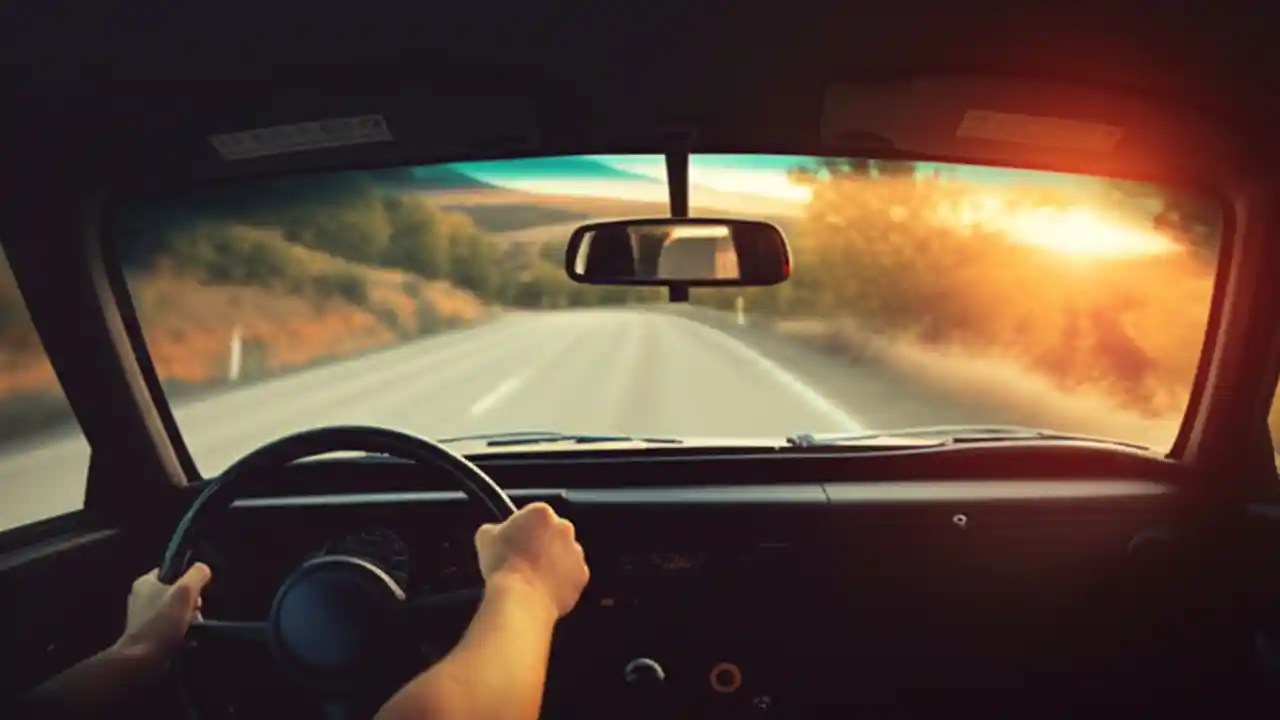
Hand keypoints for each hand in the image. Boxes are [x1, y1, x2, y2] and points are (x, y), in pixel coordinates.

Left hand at [113, 564, 211, 666]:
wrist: (143, 659)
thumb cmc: (162, 622)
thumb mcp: (185, 591)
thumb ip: (197, 574)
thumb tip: (204, 569)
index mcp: (145, 582)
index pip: (171, 571)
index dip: (187, 579)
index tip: (196, 591)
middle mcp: (141, 597)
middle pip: (176, 593)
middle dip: (190, 603)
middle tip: (195, 612)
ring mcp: (143, 617)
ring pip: (175, 612)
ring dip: (188, 619)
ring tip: (191, 628)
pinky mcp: (147, 635)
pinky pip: (170, 628)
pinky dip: (180, 632)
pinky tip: (186, 639)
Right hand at [474, 503, 588, 617]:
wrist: (520, 598)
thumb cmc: (504, 567)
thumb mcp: (485, 538)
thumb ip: (494, 528)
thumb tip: (495, 532)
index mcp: (541, 513)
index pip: (533, 515)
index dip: (523, 529)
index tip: (515, 542)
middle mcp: (564, 528)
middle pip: (552, 532)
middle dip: (541, 543)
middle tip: (523, 560)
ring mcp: (576, 552)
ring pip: (564, 554)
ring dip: (552, 561)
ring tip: (532, 577)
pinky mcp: (582, 574)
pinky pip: (571, 575)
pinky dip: (561, 581)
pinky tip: (543, 589)